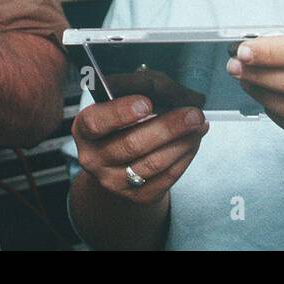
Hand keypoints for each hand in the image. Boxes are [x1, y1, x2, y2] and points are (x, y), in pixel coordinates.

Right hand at [72, 96, 208, 204]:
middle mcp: (94, 159)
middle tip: (193, 113)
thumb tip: (180, 93)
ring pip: (154, 163)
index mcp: (85, 130)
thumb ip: (146, 87)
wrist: (117, 163)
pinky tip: (193, 140)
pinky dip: (185, 156)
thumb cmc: (122, 122)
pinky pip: (166, 177)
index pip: (96, 122)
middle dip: (167, 127)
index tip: (146, 103)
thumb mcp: (123, 98)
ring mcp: (115, 182)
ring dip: (182, 142)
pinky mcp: (138, 196)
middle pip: (132, 144)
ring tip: (199, 124)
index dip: (121, 112)